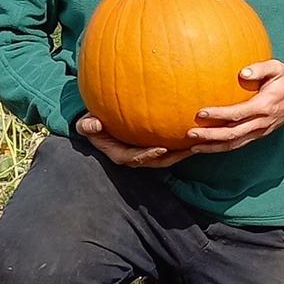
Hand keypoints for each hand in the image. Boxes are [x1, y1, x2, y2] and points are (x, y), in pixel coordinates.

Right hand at [76, 117, 194, 167]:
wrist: (98, 122)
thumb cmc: (92, 123)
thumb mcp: (86, 124)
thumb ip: (88, 125)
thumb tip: (93, 124)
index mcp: (120, 154)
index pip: (136, 158)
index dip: (149, 155)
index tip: (162, 149)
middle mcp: (134, 157)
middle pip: (157, 161)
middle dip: (173, 157)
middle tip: (189, 149)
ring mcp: (144, 153)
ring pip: (166, 157)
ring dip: (181, 153)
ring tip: (197, 145)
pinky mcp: (152, 147)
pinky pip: (168, 148)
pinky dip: (180, 145)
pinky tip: (193, 137)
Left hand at [185, 60, 283, 154]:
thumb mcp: (278, 67)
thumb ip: (260, 68)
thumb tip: (242, 73)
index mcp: (265, 106)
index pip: (238, 113)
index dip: (219, 115)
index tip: (201, 113)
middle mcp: (262, 122)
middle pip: (233, 134)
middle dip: (211, 136)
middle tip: (191, 133)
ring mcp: (261, 131)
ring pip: (235, 144)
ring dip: (214, 147)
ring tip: (194, 147)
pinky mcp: (259, 134)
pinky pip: (239, 144)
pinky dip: (222, 148)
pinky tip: (207, 147)